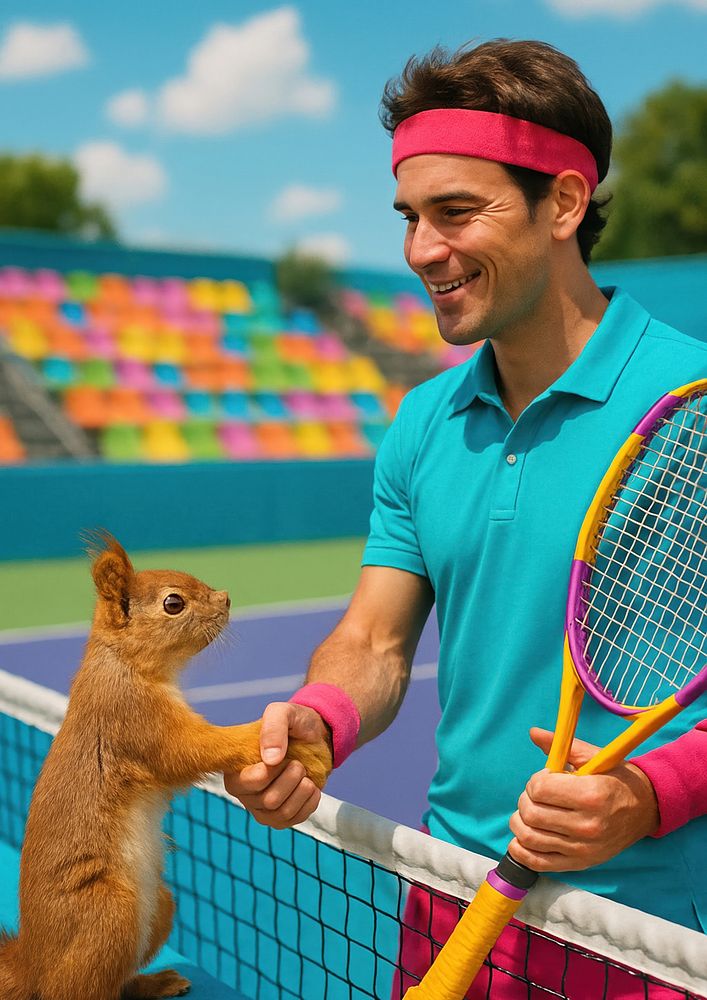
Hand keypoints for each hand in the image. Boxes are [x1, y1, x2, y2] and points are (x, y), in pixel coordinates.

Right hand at [223, 702, 331, 829]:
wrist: (316, 736)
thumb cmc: (293, 724)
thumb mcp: (283, 713)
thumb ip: (273, 728)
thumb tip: (270, 759)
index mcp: (235, 768)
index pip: (247, 783)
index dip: (270, 771)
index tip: (282, 755)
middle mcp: (244, 792)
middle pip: (268, 800)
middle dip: (291, 778)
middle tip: (298, 763)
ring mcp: (262, 808)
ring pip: (282, 812)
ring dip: (302, 790)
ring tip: (304, 773)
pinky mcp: (281, 817)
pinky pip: (295, 819)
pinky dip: (310, 801)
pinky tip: (311, 785)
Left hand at [507, 727, 659, 871]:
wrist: (646, 808)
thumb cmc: (617, 779)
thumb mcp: (594, 757)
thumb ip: (561, 746)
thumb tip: (533, 732)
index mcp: (590, 795)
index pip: (539, 789)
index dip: (535, 781)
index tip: (544, 778)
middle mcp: (587, 825)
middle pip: (531, 813)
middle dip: (525, 799)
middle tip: (536, 794)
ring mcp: (583, 848)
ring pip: (530, 838)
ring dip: (519, 822)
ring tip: (529, 812)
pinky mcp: (580, 863)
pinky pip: (539, 863)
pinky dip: (521, 851)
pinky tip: (521, 838)